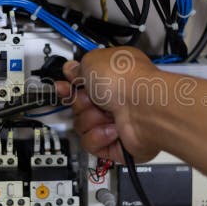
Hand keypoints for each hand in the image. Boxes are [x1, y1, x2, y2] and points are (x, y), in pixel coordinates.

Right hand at [55, 47, 160, 163]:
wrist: (144, 108)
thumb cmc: (126, 81)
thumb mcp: (92, 62)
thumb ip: (79, 67)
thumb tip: (71, 69)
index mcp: (111, 76)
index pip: (83, 83)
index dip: (70, 85)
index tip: (62, 87)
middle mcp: (115, 98)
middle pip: (79, 106)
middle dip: (80, 103)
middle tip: (91, 98)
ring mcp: (116, 121)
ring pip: (82, 125)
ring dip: (90, 119)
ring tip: (106, 114)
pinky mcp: (116, 144)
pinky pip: (91, 143)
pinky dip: (98, 136)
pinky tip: (112, 129)